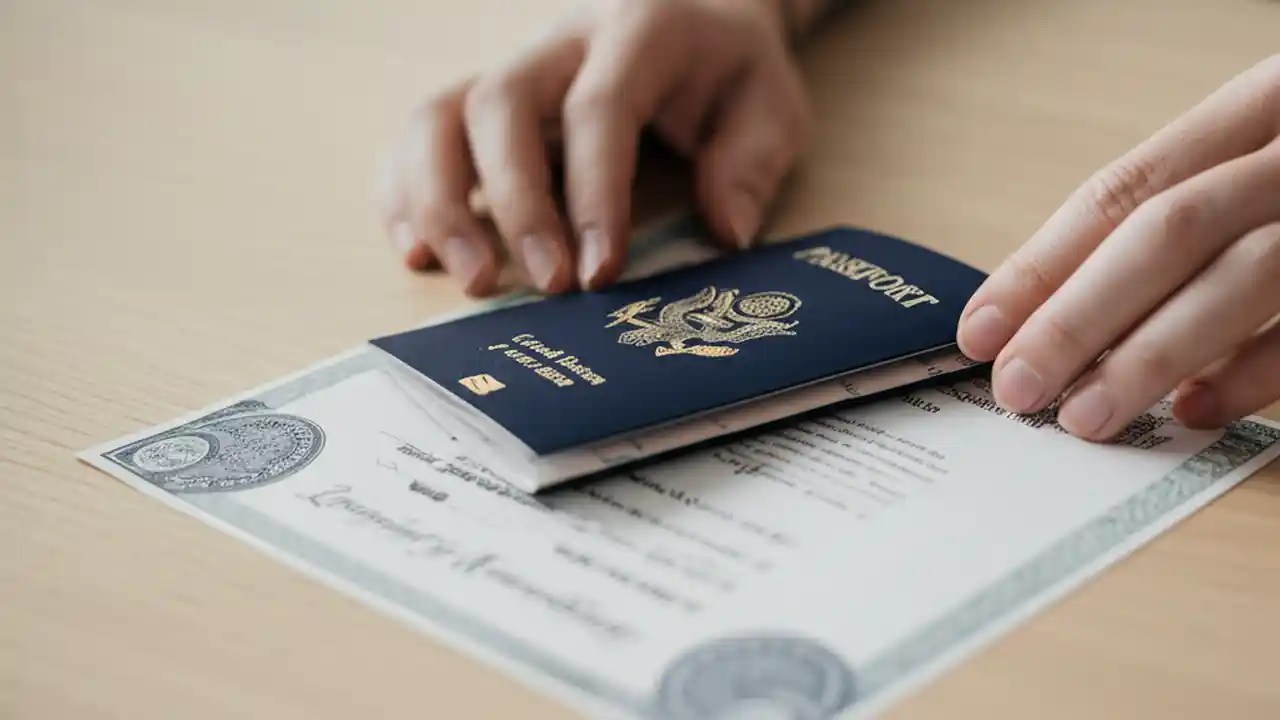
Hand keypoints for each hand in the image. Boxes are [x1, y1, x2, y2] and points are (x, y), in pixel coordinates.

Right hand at [379, 0, 811, 295]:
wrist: (697, 16)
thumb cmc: (729, 72)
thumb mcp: (772, 107)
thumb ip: (751, 163)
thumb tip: (725, 231)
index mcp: (637, 32)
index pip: (600, 109)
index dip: (595, 195)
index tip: (602, 273)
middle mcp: (560, 43)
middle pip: (500, 104)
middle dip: (514, 204)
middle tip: (545, 286)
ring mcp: (513, 69)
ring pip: (439, 114)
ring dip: (438, 201)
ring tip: (469, 278)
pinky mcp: (482, 101)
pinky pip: (420, 136)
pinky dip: (406, 193)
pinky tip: (420, 251)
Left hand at [958, 55, 1279, 438]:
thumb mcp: (1262, 162)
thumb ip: (1182, 218)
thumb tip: (1057, 313)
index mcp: (1263, 105)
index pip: (1124, 189)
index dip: (1043, 264)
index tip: (979, 331)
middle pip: (1172, 229)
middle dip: (1081, 316)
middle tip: (1018, 389)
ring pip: (1246, 277)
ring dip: (1154, 355)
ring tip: (1087, 417)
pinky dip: (1259, 374)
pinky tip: (1198, 413)